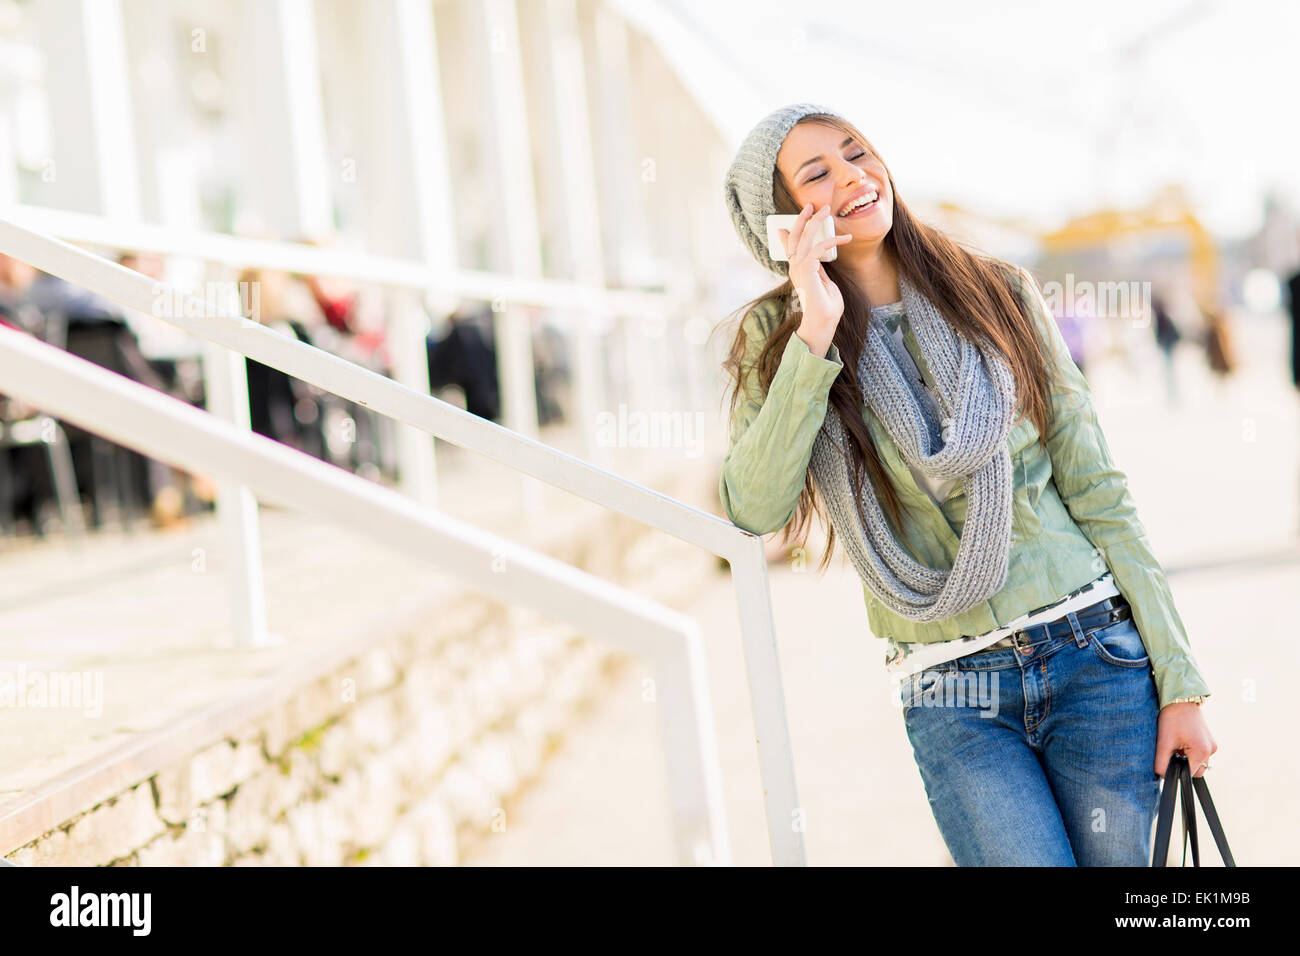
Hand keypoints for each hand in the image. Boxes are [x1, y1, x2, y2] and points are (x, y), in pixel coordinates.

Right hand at [778, 203, 852, 334]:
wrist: (823, 324)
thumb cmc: (826, 308)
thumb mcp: (824, 283)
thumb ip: (819, 269)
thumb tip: (820, 259)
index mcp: (798, 271)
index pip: (790, 248)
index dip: (789, 233)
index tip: (790, 222)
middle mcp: (795, 268)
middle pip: (795, 238)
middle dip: (802, 219)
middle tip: (811, 205)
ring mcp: (799, 269)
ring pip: (805, 238)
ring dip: (815, 221)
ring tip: (825, 210)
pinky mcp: (807, 271)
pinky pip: (818, 248)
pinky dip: (833, 240)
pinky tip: (846, 238)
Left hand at [1154, 702, 1216, 777]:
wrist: (1180, 700)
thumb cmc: (1172, 718)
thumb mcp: (1164, 742)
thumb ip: (1162, 762)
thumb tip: (1162, 776)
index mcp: (1202, 752)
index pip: (1189, 774)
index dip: (1177, 771)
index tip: (1168, 760)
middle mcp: (1211, 750)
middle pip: (1195, 771)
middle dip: (1182, 765)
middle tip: (1172, 750)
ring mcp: (1212, 746)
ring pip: (1198, 763)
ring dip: (1186, 759)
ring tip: (1176, 744)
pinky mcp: (1209, 741)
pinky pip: (1199, 754)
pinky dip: (1190, 752)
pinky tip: (1181, 741)